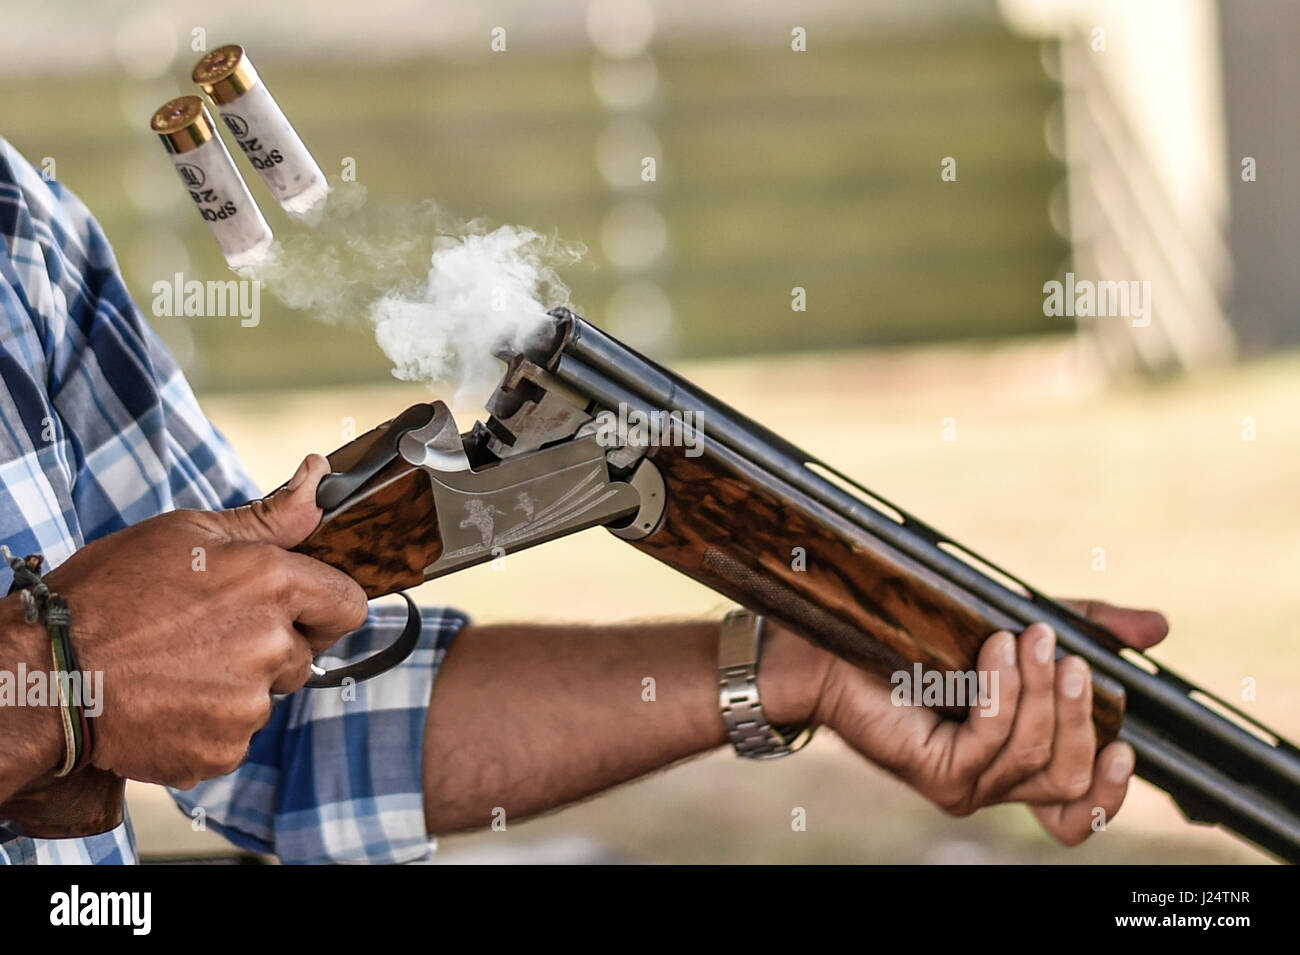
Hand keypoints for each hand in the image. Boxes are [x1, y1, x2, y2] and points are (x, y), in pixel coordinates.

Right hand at [35, 454, 366, 788]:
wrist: (47, 674)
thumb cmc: (110, 592)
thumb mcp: (189, 531)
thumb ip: (271, 516)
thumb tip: (318, 475)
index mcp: (274, 585)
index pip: (348, 604)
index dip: (324, 604)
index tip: (294, 607)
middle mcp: (272, 645)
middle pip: (304, 652)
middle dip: (271, 645)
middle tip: (208, 634)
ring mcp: (249, 704)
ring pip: (266, 695)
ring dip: (236, 685)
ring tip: (175, 666)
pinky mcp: (224, 749)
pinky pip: (235, 735)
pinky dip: (207, 723)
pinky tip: (165, 700)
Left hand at [786, 600, 1168, 845]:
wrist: (831, 645)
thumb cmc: (919, 635)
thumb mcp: (1014, 627)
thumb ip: (1084, 627)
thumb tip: (1156, 627)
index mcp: (1017, 759)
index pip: (1080, 810)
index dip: (1114, 792)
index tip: (1126, 744)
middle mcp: (995, 783)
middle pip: (1071, 780)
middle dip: (1079, 714)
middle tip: (1066, 655)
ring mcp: (966, 784)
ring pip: (1037, 759)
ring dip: (1041, 693)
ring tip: (1029, 638)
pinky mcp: (937, 772)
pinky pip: (992, 741)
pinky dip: (1003, 691)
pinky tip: (994, 650)